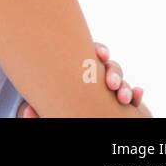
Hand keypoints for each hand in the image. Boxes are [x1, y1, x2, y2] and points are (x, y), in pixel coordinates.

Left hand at [16, 40, 149, 116]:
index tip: (99, 52)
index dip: (99, 50)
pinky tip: (138, 95)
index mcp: (78, 71)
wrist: (74, 116)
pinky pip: (135, 99)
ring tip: (122, 96)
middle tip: (111, 82)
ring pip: (122, 82)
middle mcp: (97, 78)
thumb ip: (38, 111)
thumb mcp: (47, 109)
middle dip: (114, 71)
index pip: (90, 55)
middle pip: (109, 67)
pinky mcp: (125, 105)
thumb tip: (27, 111)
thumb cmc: (57, 110)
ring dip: (125, 86)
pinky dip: (137, 95)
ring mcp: (112, 91)